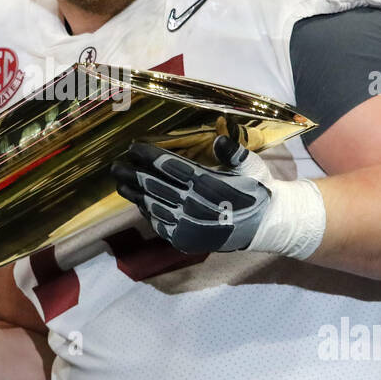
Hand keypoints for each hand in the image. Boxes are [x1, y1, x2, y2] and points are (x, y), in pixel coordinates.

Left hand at [110, 135, 271, 253]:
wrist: (265, 227)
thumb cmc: (257, 191)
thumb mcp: (253, 167)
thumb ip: (235, 152)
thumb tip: (219, 139)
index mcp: (209, 184)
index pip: (171, 167)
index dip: (149, 156)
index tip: (133, 147)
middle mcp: (195, 205)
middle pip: (155, 186)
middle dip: (133, 174)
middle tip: (115, 166)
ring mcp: (188, 226)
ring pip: (153, 206)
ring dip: (134, 194)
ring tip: (120, 183)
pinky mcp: (186, 240)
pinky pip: (160, 224)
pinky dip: (148, 212)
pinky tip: (140, 202)